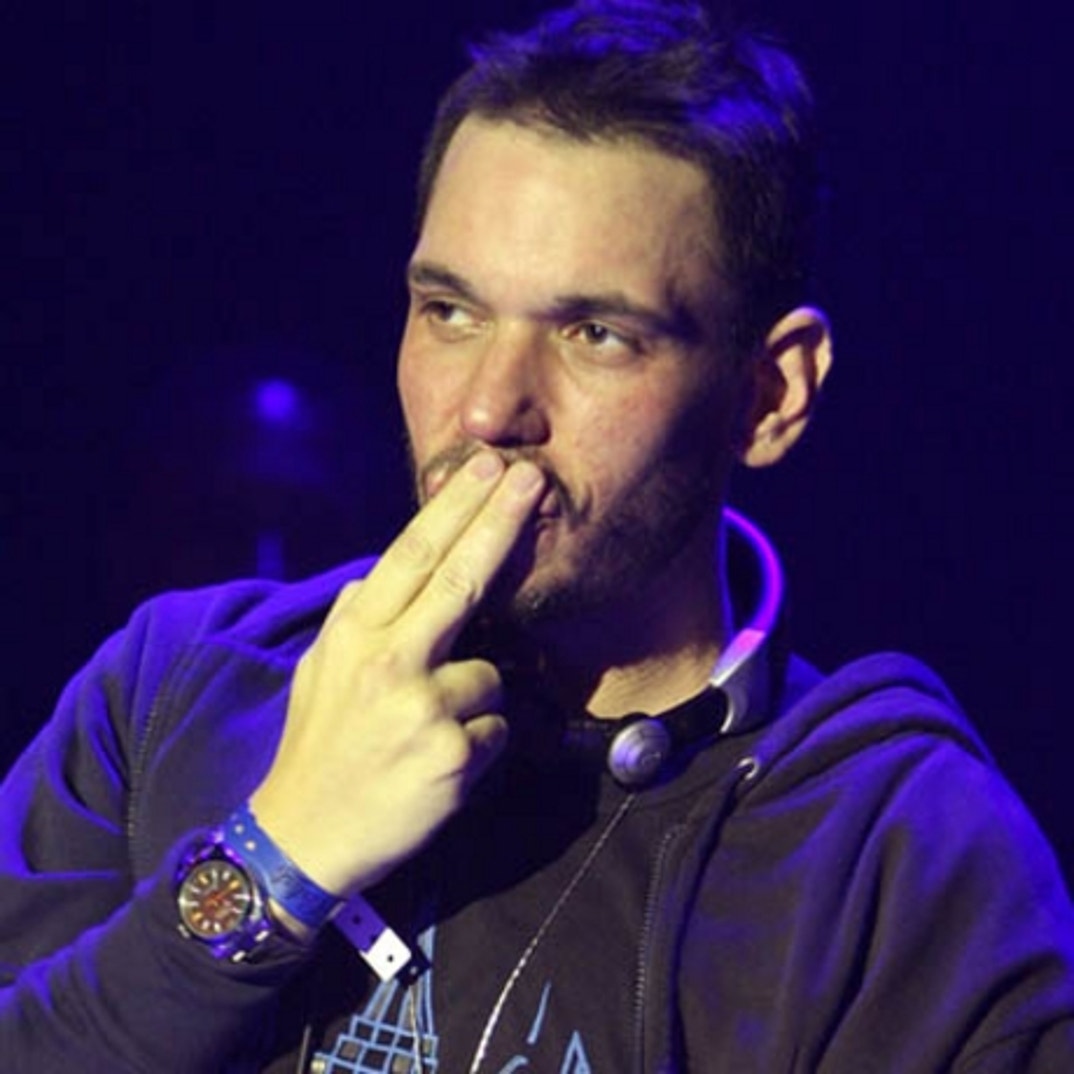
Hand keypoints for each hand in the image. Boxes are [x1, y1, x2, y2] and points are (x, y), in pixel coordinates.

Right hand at [249, 452, 545, 896]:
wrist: (305, 837)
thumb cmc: (317, 747)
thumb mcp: (318, 674)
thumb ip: (352, 622)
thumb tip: (372, 576)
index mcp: (355, 636)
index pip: (411, 557)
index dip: (454, 510)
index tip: (486, 470)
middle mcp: (389, 662)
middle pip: (460, 579)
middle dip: (499, 521)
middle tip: (532, 477)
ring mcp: (423, 708)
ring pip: (491, 675)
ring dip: (474, 701)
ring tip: (426, 733)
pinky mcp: (453, 755)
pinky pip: (496, 730)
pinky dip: (480, 745)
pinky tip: (439, 766)